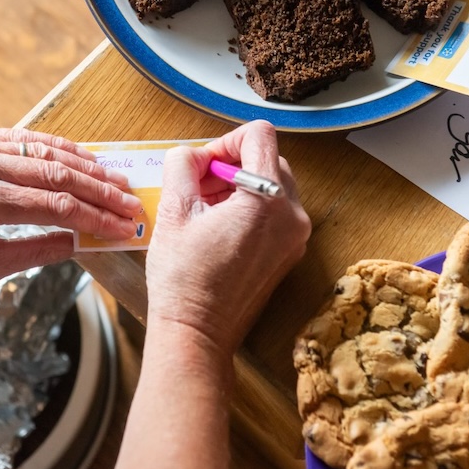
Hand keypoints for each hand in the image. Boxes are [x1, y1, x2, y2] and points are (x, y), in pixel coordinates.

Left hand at [0, 126, 140, 290]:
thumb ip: (39, 250)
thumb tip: (83, 241)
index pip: (57, 206)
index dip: (97, 217)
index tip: (123, 226)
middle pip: (56, 174)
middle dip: (100, 189)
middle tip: (130, 200)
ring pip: (41, 150)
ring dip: (84, 164)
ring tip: (115, 178)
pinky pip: (18, 138)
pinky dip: (52, 147)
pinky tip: (80, 156)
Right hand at [145, 120, 311, 357]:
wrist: (198, 333)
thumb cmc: (184, 278)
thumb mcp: (174, 210)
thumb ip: (183, 164)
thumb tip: (192, 154)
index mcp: (268, 199)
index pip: (259, 135)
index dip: (225, 141)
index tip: (203, 165)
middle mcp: (292, 215)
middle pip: (268, 159)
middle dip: (231, 164)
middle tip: (198, 186)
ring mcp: (295, 237)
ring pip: (272, 185)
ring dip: (239, 185)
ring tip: (205, 209)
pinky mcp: (289, 254)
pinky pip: (275, 213)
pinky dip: (249, 208)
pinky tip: (218, 227)